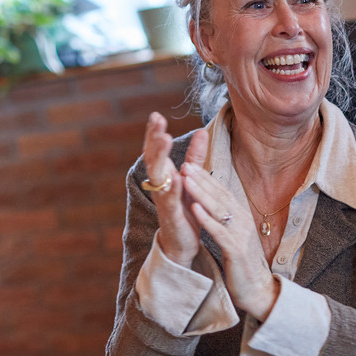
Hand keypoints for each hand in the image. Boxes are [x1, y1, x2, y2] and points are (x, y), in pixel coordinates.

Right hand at [141, 113, 207, 267]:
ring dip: (160, 157)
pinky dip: (172, 188)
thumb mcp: (191, 179)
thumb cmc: (185, 208)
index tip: (155, 114)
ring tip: (165, 139)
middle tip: (158, 121)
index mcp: (165, 173)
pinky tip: (176, 176)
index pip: (156, 149)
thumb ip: (195, 157)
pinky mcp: (170, 215)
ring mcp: (163, 199)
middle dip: (155, 138)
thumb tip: (202, 131)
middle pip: (153, 157)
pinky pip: (169, 200)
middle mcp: (160, 184)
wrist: (182, 242)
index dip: (154, 132)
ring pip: (158, 175)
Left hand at [178, 163, 277, 321]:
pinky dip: (207, 219)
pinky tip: (194, 209)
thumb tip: (214, 202)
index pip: (222, 192)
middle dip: (202, 179)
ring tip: (186, 180)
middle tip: (185, 164)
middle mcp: (243, 221)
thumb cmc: (242, 262)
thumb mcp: (234, 236)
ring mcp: (241, 235)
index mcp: (241, 216)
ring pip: (219, 209)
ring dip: (202, 193)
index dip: (206, 177)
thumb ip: (226, 219)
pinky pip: (219, 232)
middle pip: (220, 196)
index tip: (190, 164)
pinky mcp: (237, 251)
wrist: (257, 290)